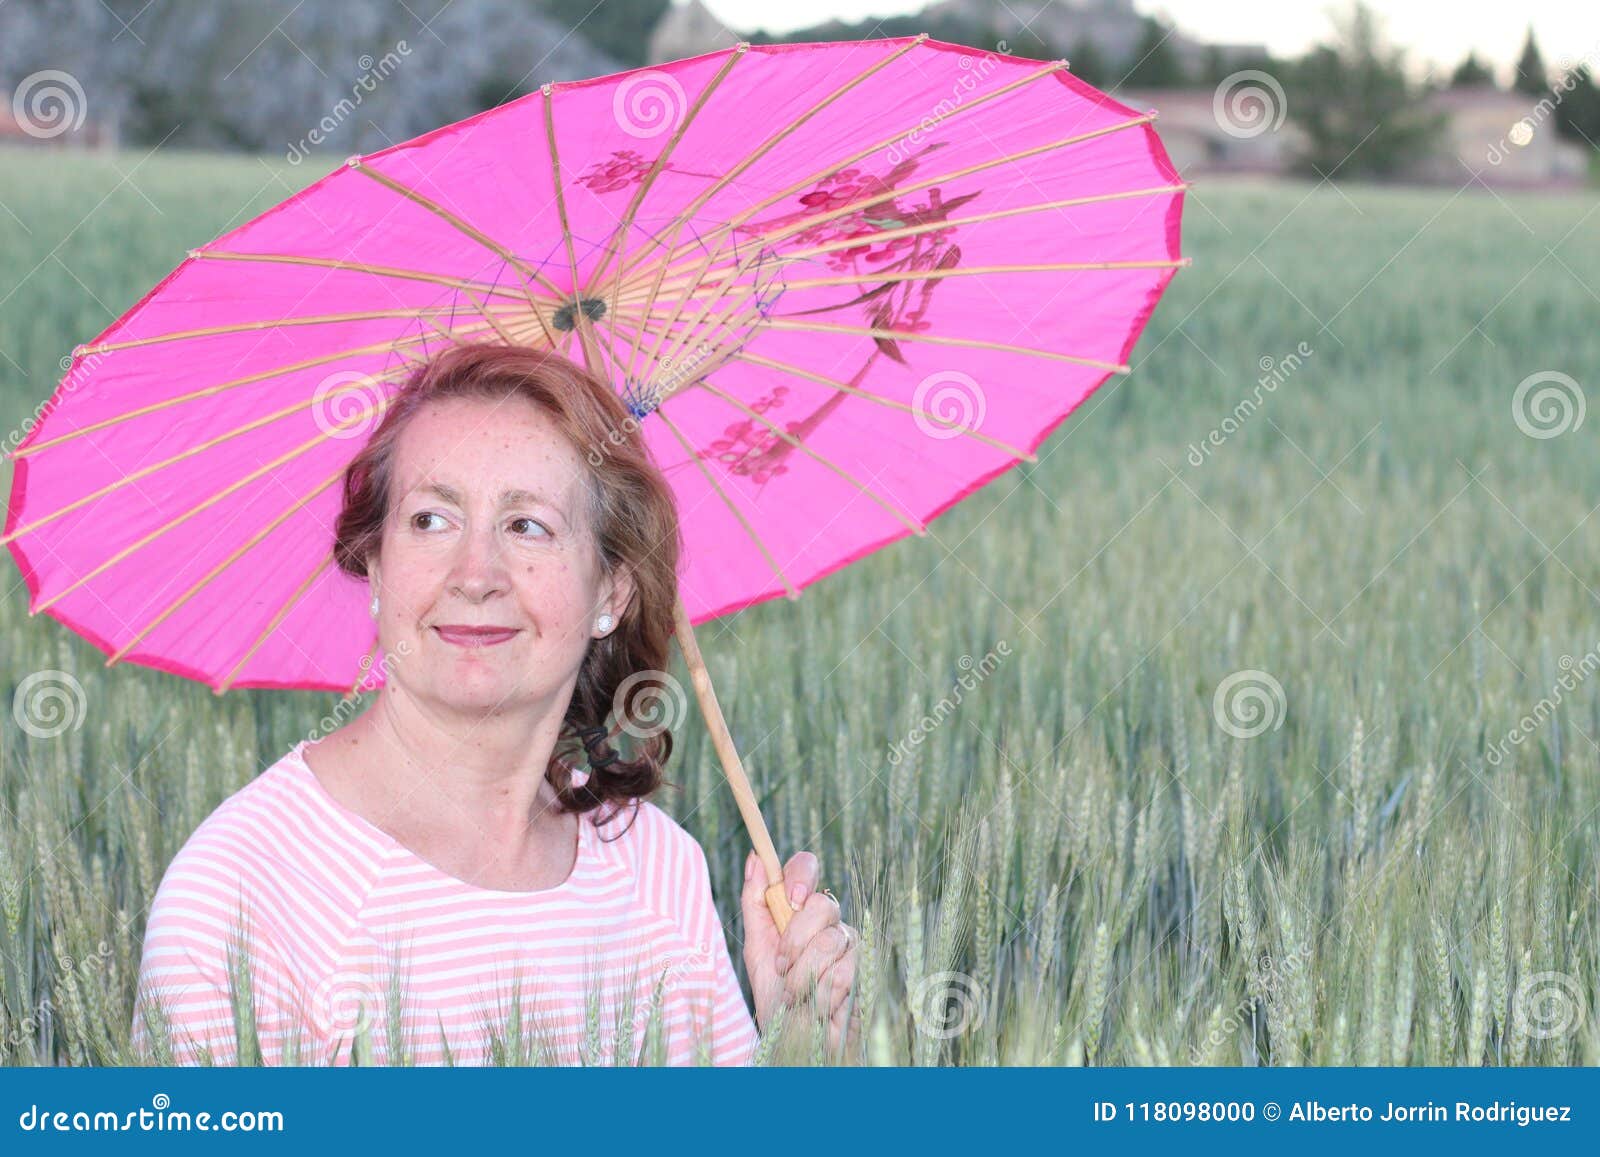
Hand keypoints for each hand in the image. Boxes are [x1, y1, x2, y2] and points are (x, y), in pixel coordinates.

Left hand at [740, 849, 861, 1058]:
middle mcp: (828, 922)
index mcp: (800, 910)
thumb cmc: (776, 999)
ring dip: (804, 977)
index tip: (792, 899)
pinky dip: (822, 994)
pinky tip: (818, 1007)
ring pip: (831, 941)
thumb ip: (755, 904)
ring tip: (795, 996)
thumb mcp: (757, 950)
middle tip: (783, 968)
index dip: (801, 875)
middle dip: (796, 941)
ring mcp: (850, 945)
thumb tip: (756, 858)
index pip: (806, 867)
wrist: (797, 1043)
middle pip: (822, 905)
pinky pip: (845, 970)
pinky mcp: (866, 971)